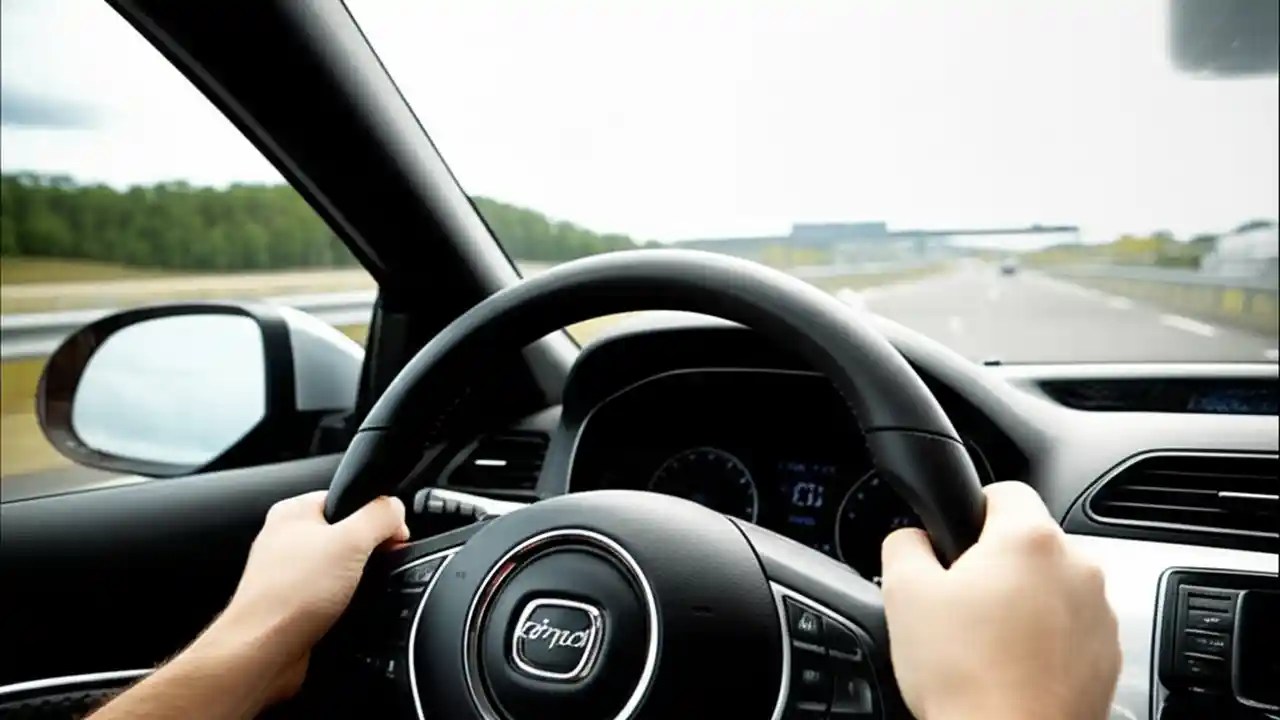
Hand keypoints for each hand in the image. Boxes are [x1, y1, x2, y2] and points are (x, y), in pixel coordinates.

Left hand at [195, 492, 409, 700]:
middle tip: (371, 569)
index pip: (350, 498)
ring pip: (340, 566)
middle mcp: (286, 538)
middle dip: (368, 552)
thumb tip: (396, 508)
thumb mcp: (351, 542)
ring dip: (355, 581)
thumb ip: (380, 516)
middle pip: (348, 533)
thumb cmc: (289, 598)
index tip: (392, 538)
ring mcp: (287, 572)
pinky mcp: (293, 602)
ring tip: (350, 594)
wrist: (262, 654)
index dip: (378, 516)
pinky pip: (330, 594)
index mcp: (294, 511)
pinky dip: (342, 603)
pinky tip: (341, 612)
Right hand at [880, 481, 1119, 719]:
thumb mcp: (904, 594)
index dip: (970, 512)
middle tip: (959, 603)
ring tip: (985, 643)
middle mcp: (1078, 568)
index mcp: (1029, 540)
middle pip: (1029, 542)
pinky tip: (1011, 666)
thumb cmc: (964, 677)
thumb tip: (913, 538)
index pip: (1003, 490)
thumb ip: (904, 544)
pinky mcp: (1108, 656)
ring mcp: (1100, 615)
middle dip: (995, 564)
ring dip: (1023, 602)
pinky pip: (1071, 628)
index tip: (954, 544)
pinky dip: (1045, 639)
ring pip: (1052, 586)